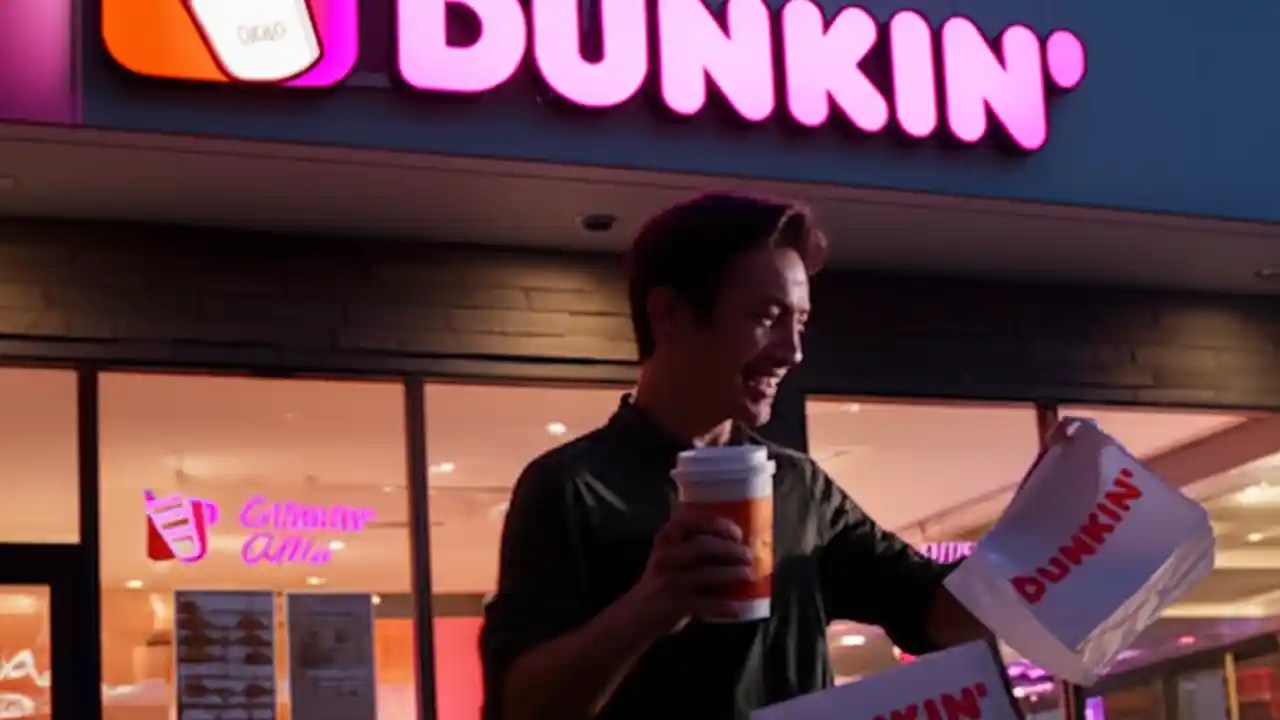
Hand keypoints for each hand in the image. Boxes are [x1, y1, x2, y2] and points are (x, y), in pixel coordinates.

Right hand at [625, 508, 754, 635]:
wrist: (638, 614)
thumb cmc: (662, 579)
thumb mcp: (669, 555)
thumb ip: (692, 545)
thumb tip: (737, 543)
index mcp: (665, 540)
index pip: (687, 521)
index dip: (714, 524)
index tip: (735, 532)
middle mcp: (665, 557)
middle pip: (702, 547)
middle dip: (730, 550)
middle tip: (749, 555)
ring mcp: (669, 581)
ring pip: (707, 574)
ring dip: (732, 574)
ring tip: (748, 575)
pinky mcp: (674, 605)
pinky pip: (705, 604)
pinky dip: (724, 606)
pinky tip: (738, 608)